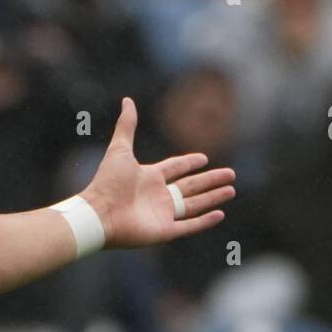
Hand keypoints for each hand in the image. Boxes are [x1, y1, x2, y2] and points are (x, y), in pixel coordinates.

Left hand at [81, 98, 234, 247]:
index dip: (189, 163)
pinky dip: (205, 221)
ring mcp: (162, 214)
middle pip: (191, 186)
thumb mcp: (120, 149)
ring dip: (213, 197)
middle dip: (211, 180)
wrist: (99, 214)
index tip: (204, 158)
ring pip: (195, 205)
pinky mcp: (164, 231)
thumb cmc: (107, 183)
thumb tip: (127, 100)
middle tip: (231, 174)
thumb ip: (126, 125)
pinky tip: (220, 214)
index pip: (175, 168)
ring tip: (231, 190)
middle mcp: (158, 196)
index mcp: (149, 177)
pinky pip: (189, 226)